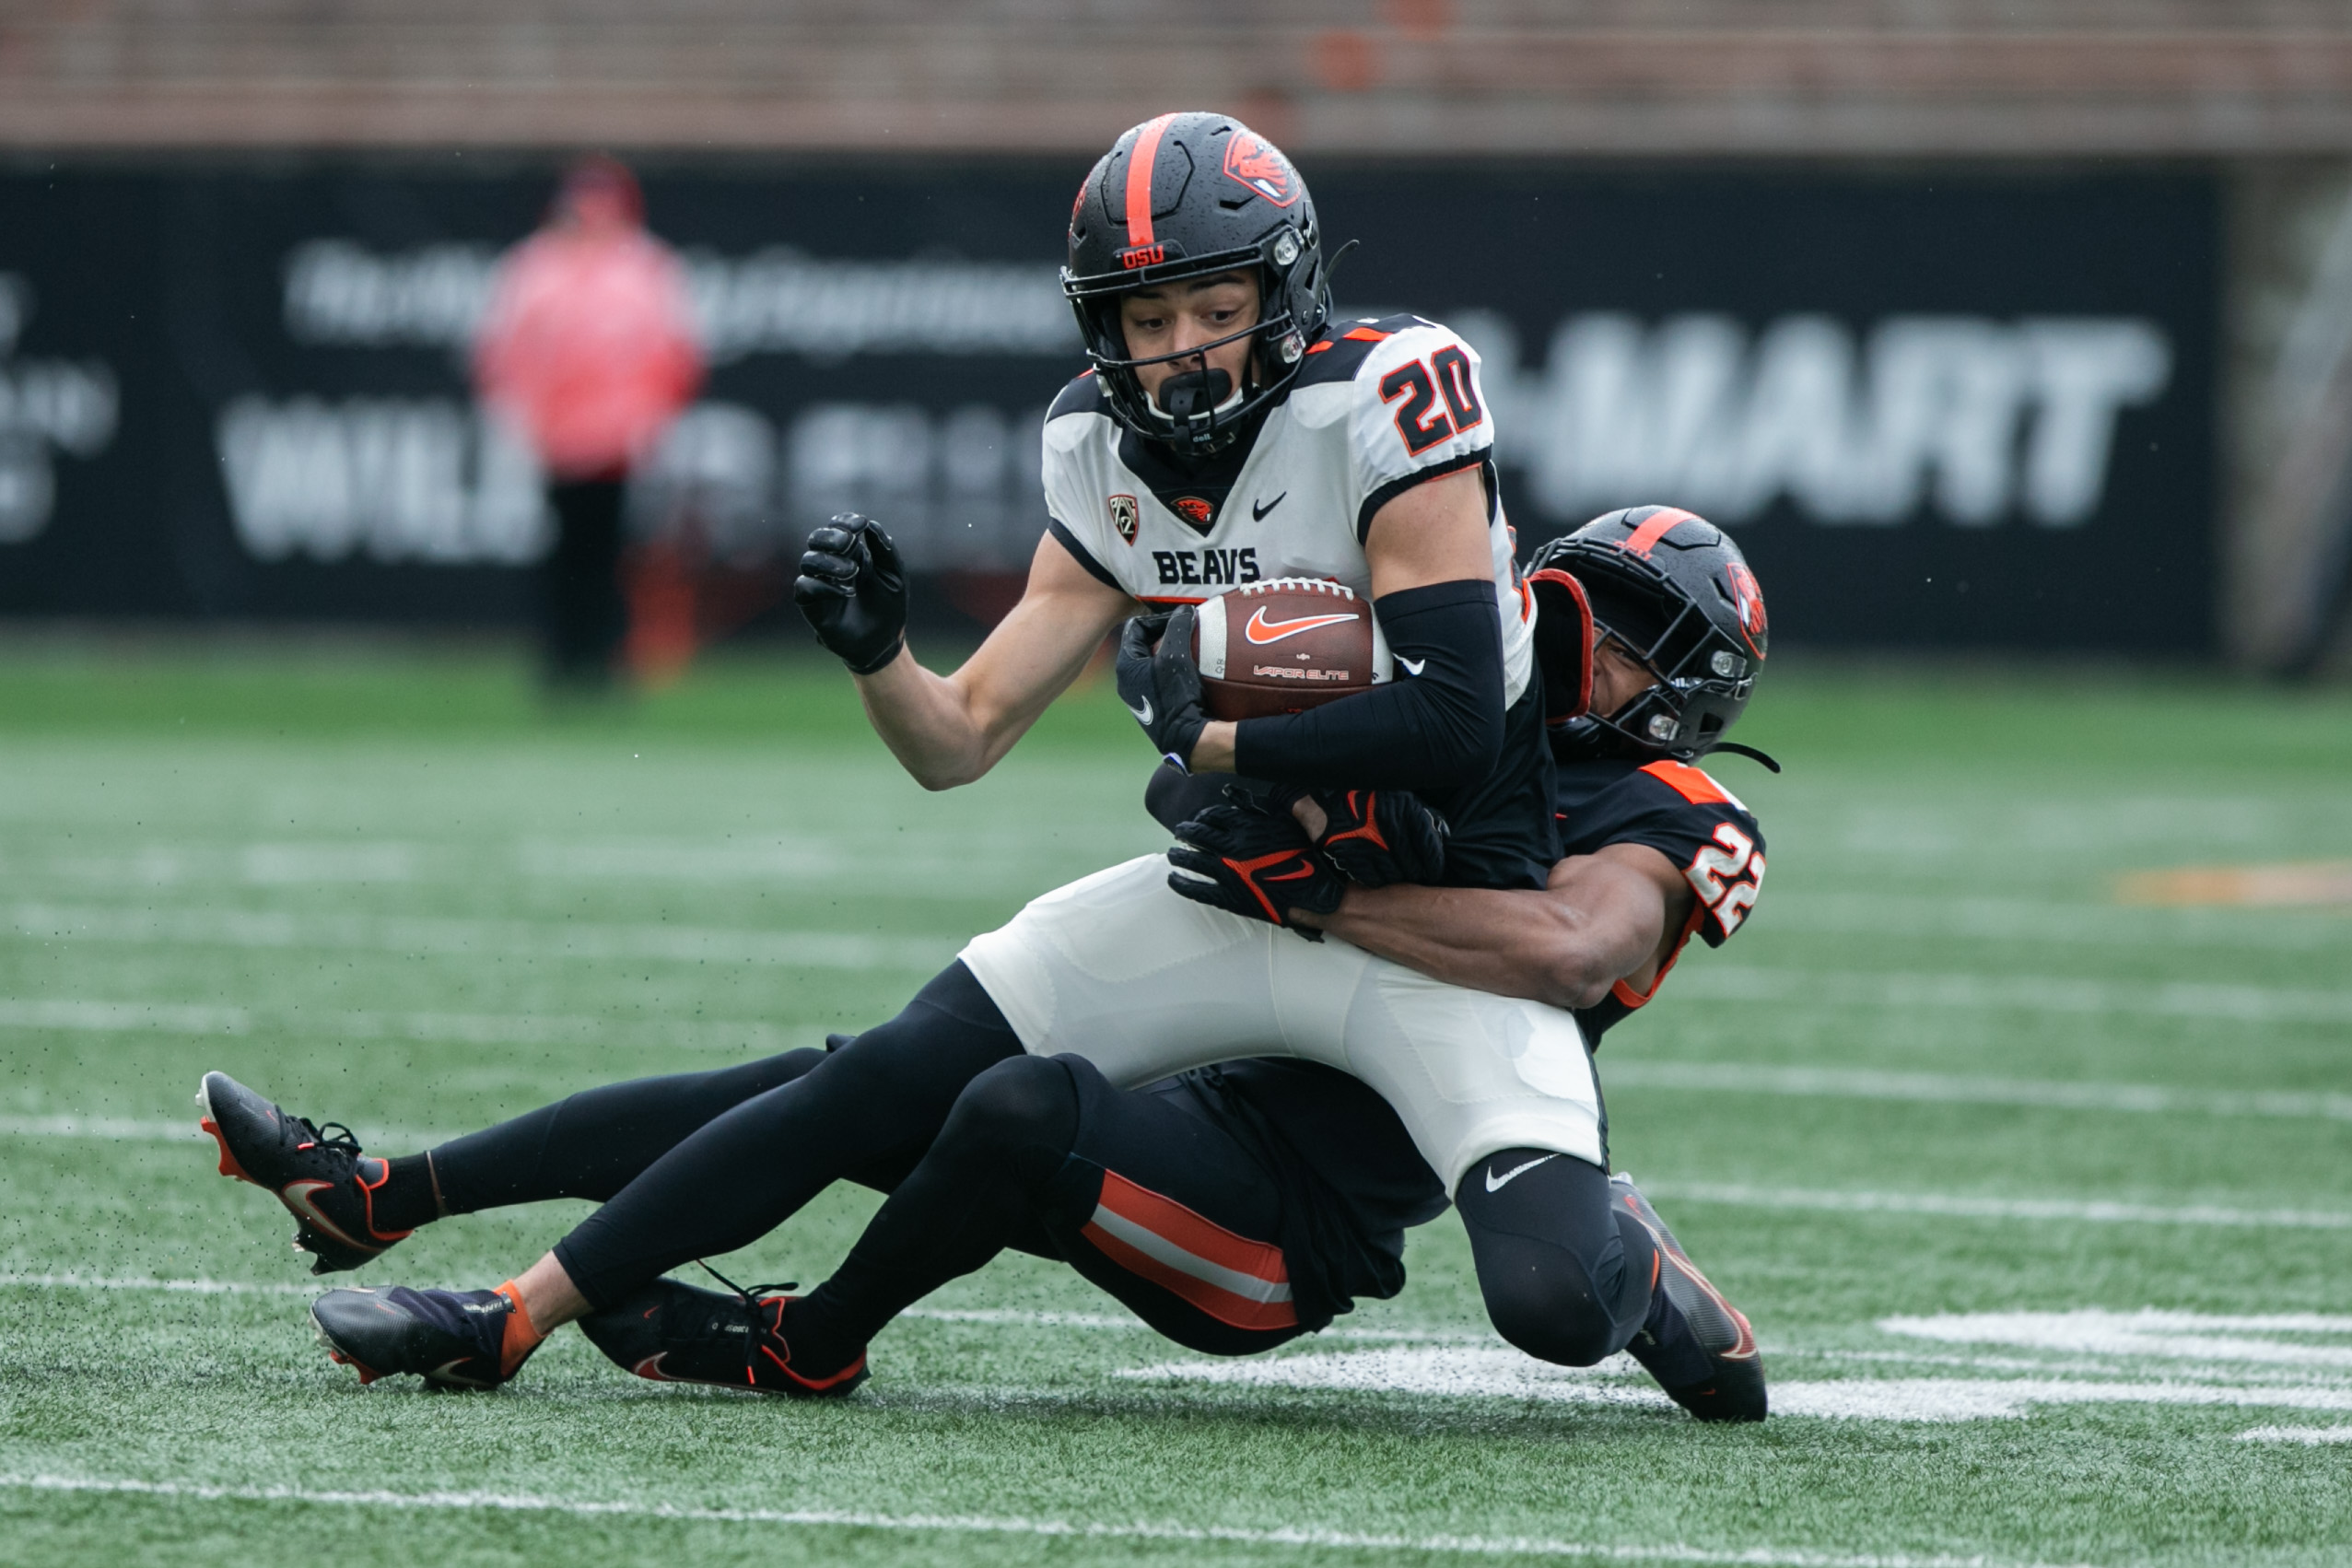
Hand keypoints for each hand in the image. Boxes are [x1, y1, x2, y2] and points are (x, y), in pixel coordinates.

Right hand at [794, 514, 906, 673]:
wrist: (884, 644)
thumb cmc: (889, 610)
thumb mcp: (895, 577)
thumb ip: (884, 550)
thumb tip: (871, 524)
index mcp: (852, 555)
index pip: (839, 529)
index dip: (844, 522)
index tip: (860, 523)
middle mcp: (832, 567)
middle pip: (816, 539)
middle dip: (831, 536)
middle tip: (849, 543)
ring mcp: (820, 585)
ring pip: (808, 560)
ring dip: (829, 561)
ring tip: (853, 572)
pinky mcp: (812, 606)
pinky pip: (805, 587)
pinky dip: (824, 586)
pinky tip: (847, 591)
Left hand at [1114, 608, 1208, 769]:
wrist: (1187, 740)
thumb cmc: (1177, 696)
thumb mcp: (1176, 655)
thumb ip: (1177, 627)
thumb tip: (1184, 610)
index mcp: (1125, 667)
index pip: (1135, 628)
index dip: (1158, 617)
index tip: (1180, 617)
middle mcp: (1128, 683)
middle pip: (1146, 646)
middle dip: (1167, 635)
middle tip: (1188, 630)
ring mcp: (1142, 697)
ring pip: (1157, 664)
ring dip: (1175, 654)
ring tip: (1196, 648)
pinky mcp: (1157, 709)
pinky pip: (1167, 681)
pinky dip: (1180, 672)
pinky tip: (1200, 672)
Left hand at [1168, 792, 1344, 937]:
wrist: (1315, 891)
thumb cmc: (1306, 854)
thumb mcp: (1285, 821)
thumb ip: (1257, 806)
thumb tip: (1231, 793)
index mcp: (1244, 826)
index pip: (1211, 816)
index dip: (1201, 817)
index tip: (1197, 819)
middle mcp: (1230, 847)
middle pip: (1196, 835)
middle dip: (1185, 832)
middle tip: (1178, 832)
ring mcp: (1227, 872)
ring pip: (1192, 860)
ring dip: (1179, 856)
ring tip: (1172, 854)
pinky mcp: (1228, 897)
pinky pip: (1197, 889)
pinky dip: (1182, 884)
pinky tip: (1173, 880)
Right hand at [1304, 787, 1449, 886]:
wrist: (1327, 796)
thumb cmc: (1368, 796)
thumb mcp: (1400, 797)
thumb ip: (1423, 816)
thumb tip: (1444, 835)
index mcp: (1407, 813)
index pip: (1430, 849)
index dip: (1435, 865)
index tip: (1434, 870)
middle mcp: (1392, 831)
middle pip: (1413, 866)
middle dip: (1417, 872)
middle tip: (1415, 873)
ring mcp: (1371, 846)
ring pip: (1394, 876)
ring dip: (1398, 877)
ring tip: (1397, 873)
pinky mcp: (1353, 857)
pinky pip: (1372, 879)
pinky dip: (1378, 880)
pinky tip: (1379, 875)